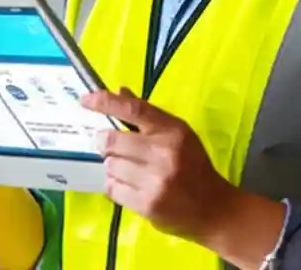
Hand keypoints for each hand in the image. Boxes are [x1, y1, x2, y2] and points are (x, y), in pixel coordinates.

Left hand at [81, 87, 239, 242]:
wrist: (214, 208)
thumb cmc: (194, 166)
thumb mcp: (178, 135)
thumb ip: (148, 116)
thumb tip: (120, 92)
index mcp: (172, 130)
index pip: (132, 109)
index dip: (105, 102)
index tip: (86, 100)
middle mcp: (163, 153)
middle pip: (112, 140)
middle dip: (105, 143)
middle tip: (110, 147)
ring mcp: (155, 180)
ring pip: (110, 165)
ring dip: (113, 167)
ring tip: (130, 172)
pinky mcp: (147, 204)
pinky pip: (112, 188)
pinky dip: (116, 186)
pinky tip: (131, 186)